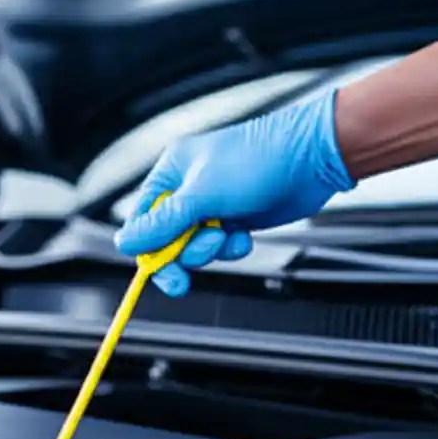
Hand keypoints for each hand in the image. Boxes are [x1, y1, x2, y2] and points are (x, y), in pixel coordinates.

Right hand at [114, 89, 355, 295]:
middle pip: (166, 238)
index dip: (147, 247)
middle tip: (182, 279)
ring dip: (209, 250)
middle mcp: (189, 189)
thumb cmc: (259, 161)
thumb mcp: (203, 196)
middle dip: (180, 255)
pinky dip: (231, 247)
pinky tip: (244, 236)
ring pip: (195, 246)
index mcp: (172, 172)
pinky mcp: (236, 218)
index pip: (143, 218)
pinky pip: (220, 246)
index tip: (158, 268)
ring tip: (226, 237)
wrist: (312, 159)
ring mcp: (214, 205)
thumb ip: (163, 223)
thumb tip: (125, 243)